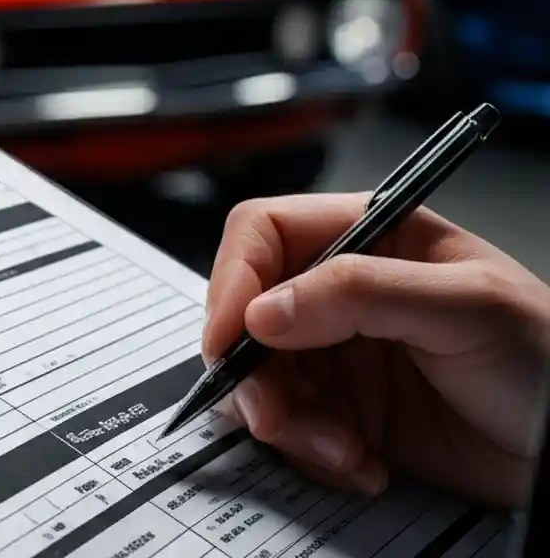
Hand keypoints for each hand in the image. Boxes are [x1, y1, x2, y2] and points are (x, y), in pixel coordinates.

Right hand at [205, 194, 549, 506]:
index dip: (234, 279)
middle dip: (254, 372)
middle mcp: (340, 292)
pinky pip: (288, 430)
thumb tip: (262, 310)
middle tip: (277, 416)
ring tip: (344, 448)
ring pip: (258, 380)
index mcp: (369, 236)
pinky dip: (312, 454)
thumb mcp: (466, 308)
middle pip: (245, 315)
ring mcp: (336, 354)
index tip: (231, 337)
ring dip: (287, 423)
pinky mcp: (342, 412)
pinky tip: (363, 461)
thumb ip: (360, 294)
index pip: (265, 234)